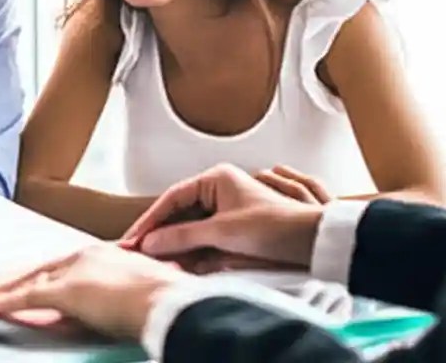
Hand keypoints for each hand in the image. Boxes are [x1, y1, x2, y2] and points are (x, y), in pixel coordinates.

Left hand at [0, 244, 190, 340]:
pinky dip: (4, 300)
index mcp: (108, 254)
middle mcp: (89, 255)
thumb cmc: (165, 303)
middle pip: (45, 270)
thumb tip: (112, 307)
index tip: (34, 282)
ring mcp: (76, 272)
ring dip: (8, 291)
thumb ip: (121, 294)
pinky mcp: (66, 291)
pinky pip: (27, 296)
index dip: (47, 276)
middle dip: (22, 281)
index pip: (66, 265)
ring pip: (33, 282)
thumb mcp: (141, 292)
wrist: (169, 304)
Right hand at [121, 164, 323, 268]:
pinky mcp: (235, 231)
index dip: (149, 221)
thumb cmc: (274, 226)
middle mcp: (220, 191)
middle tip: (140, 254)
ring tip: (158, 263)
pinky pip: (205, 241)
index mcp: (216, 179)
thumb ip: (182, 237)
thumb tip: (150, 243)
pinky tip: (181, 266)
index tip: (133, 239)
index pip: (171, 199)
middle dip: (161, 237)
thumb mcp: (221, 232)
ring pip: (192, 230)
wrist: (312, 242)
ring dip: (177, 247)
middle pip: (179, 215)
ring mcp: (227, 211)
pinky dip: (193, 253)